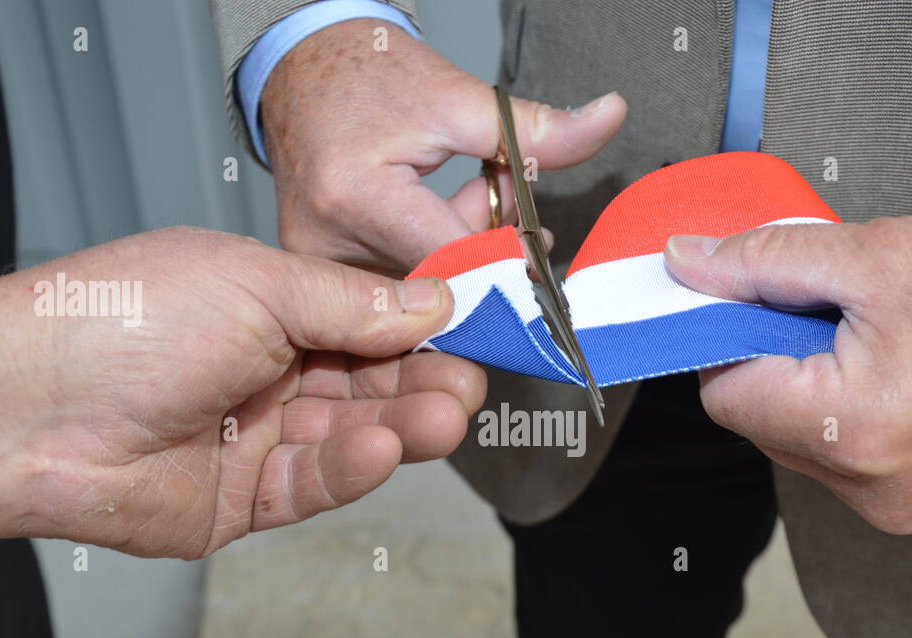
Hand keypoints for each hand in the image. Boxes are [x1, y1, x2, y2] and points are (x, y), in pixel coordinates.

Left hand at [0, 227, 483, 555]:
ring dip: (402, 426)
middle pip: (369, 382)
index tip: (477, 328)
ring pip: (352, 435)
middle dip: (423, 382)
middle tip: (472, 385)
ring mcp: (257, 437)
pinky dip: (353, 467)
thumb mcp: (256, 284)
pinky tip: (386, 446)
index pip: (367, 319)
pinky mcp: (245, 500)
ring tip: (447, 417)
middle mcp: (266, 371)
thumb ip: (352, 303)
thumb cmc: (125, 321)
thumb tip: (433, 301)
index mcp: (267, 305)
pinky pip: (315, 484)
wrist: (32, 408)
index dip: (421, 326)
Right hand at [260, 19, 626, 271]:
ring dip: (460, 258)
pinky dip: (430, 262)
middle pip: (439, 285)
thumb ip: (536, 129)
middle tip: (506, 204)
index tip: (540, 247)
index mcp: (356, 198)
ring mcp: (319, 268)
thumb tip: (608, 118)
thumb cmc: (369, 76)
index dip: (507, 259)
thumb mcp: (457, 97)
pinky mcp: (319, 276)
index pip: (454, 261)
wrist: (303, 69)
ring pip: (419, 294)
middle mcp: (328, 245)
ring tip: (466, 198)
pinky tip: (437, 220)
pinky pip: (393, 290)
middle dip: (486, 253)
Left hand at [664, 209, 911, 533]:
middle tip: (831, 305)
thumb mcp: (872, 254)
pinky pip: (842, 457)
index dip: (727, 337)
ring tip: (877, 336)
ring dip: (810, 384)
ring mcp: (897, 507)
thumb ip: (761, 263)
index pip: (725, 396)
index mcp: (854, 434)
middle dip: (774, 358)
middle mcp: (870, 492)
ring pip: (798, 440)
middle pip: (759, 421)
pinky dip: (846, 410)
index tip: (750, 296)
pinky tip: (897, 367)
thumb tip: (685, 265)